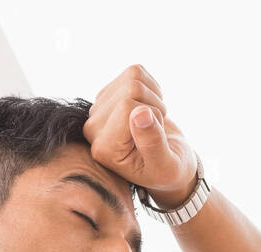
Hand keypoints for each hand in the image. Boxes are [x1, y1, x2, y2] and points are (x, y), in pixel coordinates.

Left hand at [83, 64, 198, 207]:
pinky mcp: (109, 94)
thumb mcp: (165, 165)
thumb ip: (152, 143)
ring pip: (133, 76)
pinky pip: (136, 71)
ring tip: (153, 122)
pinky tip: (150, 110)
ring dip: (154, 98)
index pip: (128, 106)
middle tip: (156, 132)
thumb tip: (139, 112)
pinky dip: (152, 88)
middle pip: (131, 88)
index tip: (157, 140)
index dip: (153, 117)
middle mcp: (94, 128)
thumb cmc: (166, 170)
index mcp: (103, 149)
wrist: (166, 166)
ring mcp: (99, 109)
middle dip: (155, 107)